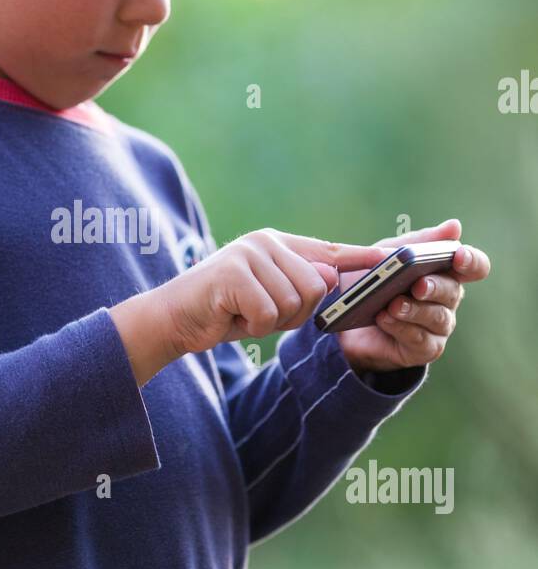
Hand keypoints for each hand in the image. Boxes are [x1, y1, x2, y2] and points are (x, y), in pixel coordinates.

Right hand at [158, 227, 387, 356]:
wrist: (174, 318)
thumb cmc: (225, 311)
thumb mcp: (271, 300)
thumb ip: (303, 289)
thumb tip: (331, 279)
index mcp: (279, 244)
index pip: (331, 251)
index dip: (364, 258)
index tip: (394, 257)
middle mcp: (266, 242)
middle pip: (317, 287)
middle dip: (295, 313)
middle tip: (260, 313)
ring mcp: (249, 254)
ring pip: (295, 302)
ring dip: (271, 321)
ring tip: (243, 313)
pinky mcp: (233, 274)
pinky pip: (268, 313)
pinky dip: (252, 327)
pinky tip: (231, 317)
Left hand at [335, 218, 491, 374]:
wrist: (348, 318)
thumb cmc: (376, 281)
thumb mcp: (389, 255)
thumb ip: (419, 241)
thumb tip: (455, 226)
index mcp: (445, 273)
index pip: (474, 267)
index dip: (471, 261)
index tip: (458, 255)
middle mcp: (448, 300)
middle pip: (453, 291)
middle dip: (435, 287)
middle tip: (418, 285)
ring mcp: (438, 326)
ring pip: (437, 317)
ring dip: (415, 310)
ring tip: (393, 304)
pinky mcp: (424, 349)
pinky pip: (419, 339)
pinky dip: (401, 328)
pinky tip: (384, 318)